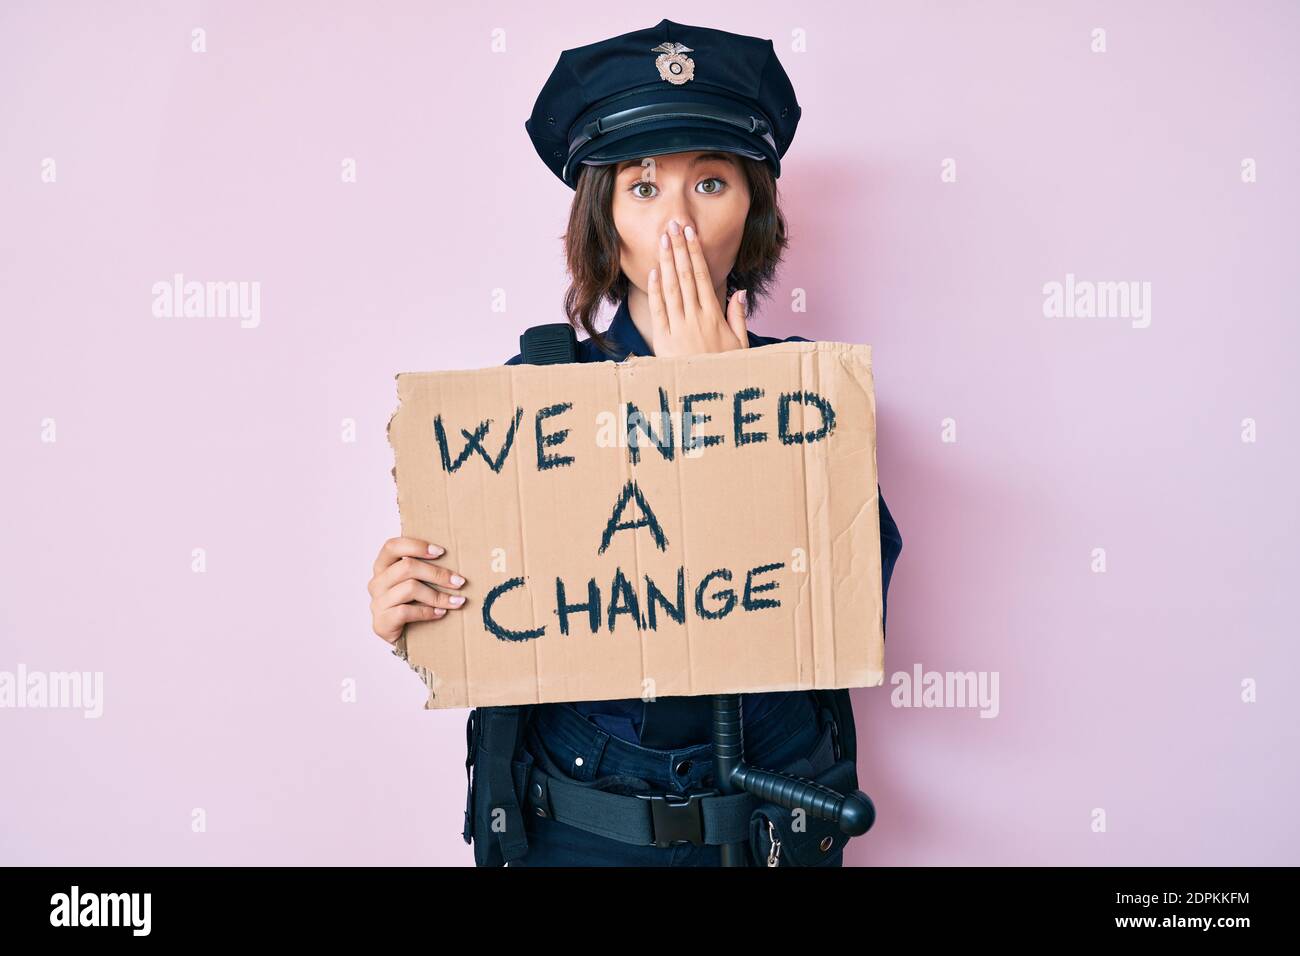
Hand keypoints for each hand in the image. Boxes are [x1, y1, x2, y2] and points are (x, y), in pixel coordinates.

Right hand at [368, 536, 467, 644]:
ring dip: (438, 595)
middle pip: (406, 567)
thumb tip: (457, 556)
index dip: (417, 546)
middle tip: (459, 581)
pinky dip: (427, 612)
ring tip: (457, 601)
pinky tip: (440, 613)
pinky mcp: (381, 623)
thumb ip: (425, 568)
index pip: (393, 546)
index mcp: (383, 567)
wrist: (406, 640)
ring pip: (410, 588)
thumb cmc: (415, 605)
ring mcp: (377, 603)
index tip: (441, 552)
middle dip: (437, 573)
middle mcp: (377, 582)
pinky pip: (406, 611)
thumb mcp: (417, 582)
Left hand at [647, 219, 749, 358]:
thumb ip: (738, 317)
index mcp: (714, 316)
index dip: (696, 253)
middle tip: (673, 225)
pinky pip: (658, 311)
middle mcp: (695, 318)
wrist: (709, 394)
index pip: (703, 277)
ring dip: (667, 262)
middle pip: (686, 276)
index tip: (691, 234)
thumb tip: (739, 292)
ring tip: (663, 240)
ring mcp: (678, 328)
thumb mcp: (740, 345)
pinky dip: (656, 291)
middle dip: (679, 249)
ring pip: (671, 288)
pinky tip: (654, 272)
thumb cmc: (725, 370)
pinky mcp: (663, 340)